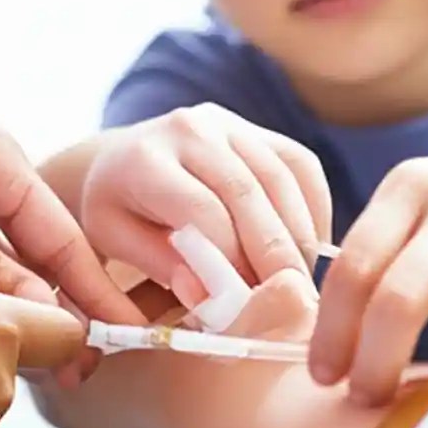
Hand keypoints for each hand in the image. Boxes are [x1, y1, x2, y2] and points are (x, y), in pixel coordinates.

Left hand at [80, 103, 331, 307]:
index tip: (247, 304)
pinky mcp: (256, 128)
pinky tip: (308, 249)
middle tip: (291, 300)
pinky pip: (300, 165)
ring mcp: (227, 123)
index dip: (231, 260)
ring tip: (300, 281)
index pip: (202, 210)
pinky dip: (312, 208)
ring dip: (299, 235)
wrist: (116, 160)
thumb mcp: (115, 241)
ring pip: (281, 176)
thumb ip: (159, 265)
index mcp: (144, 159)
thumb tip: (206, 293)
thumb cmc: (115, 210)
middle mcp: (189, 128)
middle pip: (247, 191)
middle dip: (275, 253)